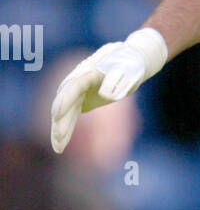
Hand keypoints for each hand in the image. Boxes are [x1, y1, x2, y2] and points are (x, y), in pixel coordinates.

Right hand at [50, 27, 166, 153]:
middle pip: (65, 101)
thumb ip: (117, 81)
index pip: (73, 87)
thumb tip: (105, 95)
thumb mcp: (129, 70)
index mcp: (89, 71)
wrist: (131, 61)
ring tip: (57, 148)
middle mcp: (78, 80)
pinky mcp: (82, 99)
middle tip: (59, 138)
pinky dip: (67, 128)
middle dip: (60, 120)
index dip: (65, 100)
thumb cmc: (131, 65)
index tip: (57, 114)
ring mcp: (78, 90)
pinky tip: (61, 143)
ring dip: (61, 128)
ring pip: (66, 111)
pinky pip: (71, 115)